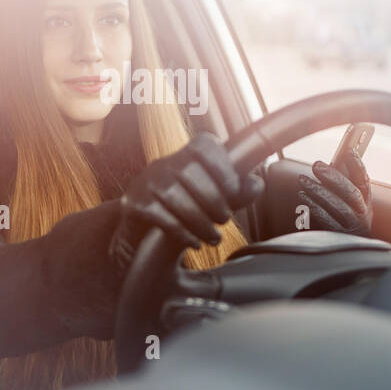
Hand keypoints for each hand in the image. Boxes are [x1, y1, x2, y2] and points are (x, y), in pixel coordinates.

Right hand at [110, 132, 263, 266]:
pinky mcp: (134, 203)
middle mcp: (164, 162)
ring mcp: (145, 182)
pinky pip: (160, 216)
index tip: (234, 192)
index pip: (205, 147)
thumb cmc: (186, 207)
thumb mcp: (214, 196)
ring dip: (200, 222)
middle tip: (224, 220)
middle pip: (189, 172)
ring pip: (175, 196)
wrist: (147, 227)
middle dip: (213, 200)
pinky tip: (194, 242)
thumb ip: (236, 190)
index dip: (223, 169)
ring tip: (213, 237)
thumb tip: (256, 184)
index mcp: (187, 153)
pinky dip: (182, 232)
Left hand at [297, 152, 371, 234]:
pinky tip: (304, 198)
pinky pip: (327, 221)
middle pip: (352, 193)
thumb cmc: (344, 222)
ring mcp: (353, 227)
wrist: (348, 253)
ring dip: (319, 191)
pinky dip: (315, 208)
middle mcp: (364, 214)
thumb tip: (327, 167)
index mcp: (366, 202)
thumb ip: (341, 188)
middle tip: (316, 165)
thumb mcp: (348, 206)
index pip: (365, 181)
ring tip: (303, 180)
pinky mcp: (340, 238)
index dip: (359, 166)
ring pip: (339, 206)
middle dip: (334, 177)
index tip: (349, 151)